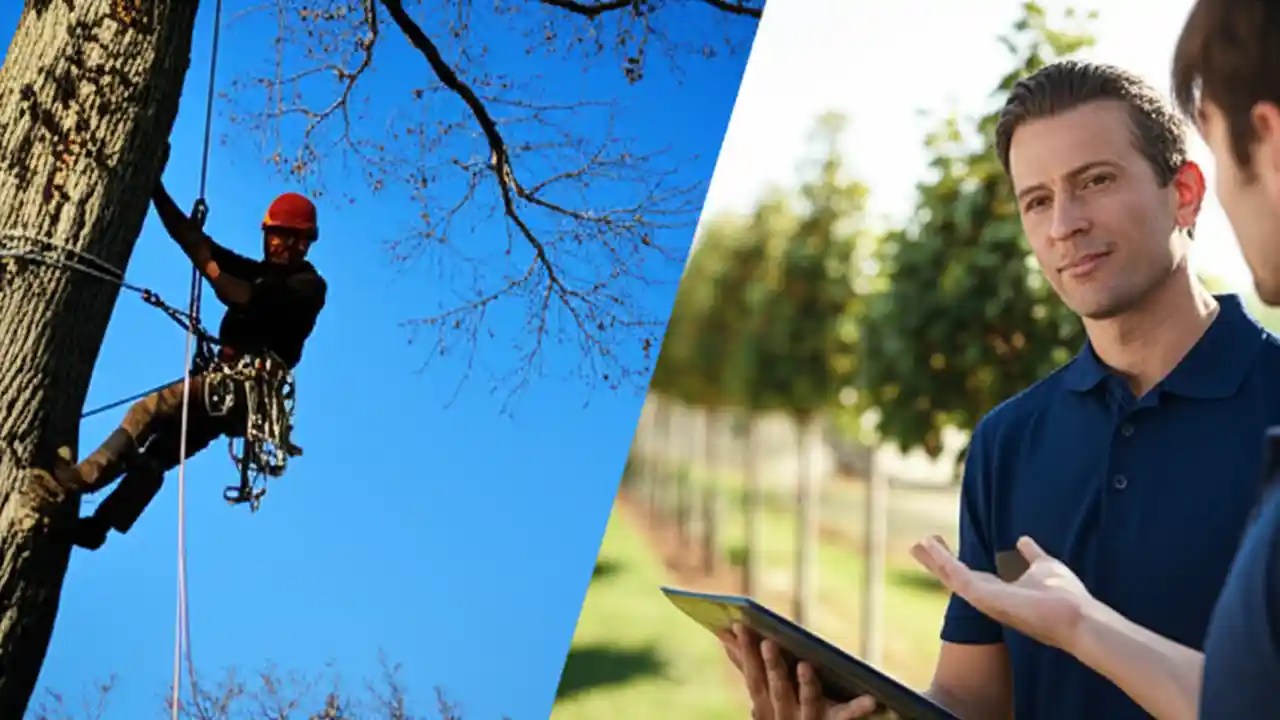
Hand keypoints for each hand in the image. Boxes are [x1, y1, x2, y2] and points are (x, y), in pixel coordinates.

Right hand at [717, 622, 879, 718]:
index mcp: (764, 706)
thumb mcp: (766, 696)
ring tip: (806, 665)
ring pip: (808, 703)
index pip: (751, 675)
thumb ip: (751, 668)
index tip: (737, 625)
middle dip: (772, 665)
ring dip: (806, 684)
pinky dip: (858, 708)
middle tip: (769, 642)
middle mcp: (783, 716)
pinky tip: (872, 699)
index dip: (744, 651)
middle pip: (777, 688)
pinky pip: (846, 717)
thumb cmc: (785, 716)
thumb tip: (724, 636)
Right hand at [910, 534, 1094, 651]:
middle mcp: (988, 598)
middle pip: (954, 576)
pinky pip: (957, 575)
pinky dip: (941, 559)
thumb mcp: (1044, 565)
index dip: (953, 559)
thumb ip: (1031, 554)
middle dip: (935, 560)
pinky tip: (931, 546)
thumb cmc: (1065, 596)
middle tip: (916, 545)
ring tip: (917, 543)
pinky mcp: (983, 597)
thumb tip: (1021, 539)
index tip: (938, 543)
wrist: (1076, 617)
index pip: (969, 574)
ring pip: (951, 576)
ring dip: (934, 559)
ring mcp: (984, 599)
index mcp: (1000, 591)